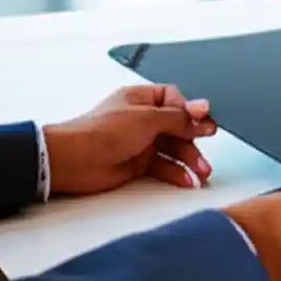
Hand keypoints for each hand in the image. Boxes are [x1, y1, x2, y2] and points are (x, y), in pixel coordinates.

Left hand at [43, 85, 217, 195]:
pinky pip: (164, 167)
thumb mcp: (146, 118)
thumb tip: (202, 109)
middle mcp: (142, 119)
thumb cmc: (100, 132)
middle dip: (194, 140)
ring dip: (190, 160)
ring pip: (174, 149)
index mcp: (142, 99)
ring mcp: (141, 141)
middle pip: (179, 127)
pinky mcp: (138, 163)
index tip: (205, 123)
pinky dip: (177, 173)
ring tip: (201, 172)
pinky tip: (187, 180)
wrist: (73, 161)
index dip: (192, 112)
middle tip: (206, 149)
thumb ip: (178, 116)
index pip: (176, 101)